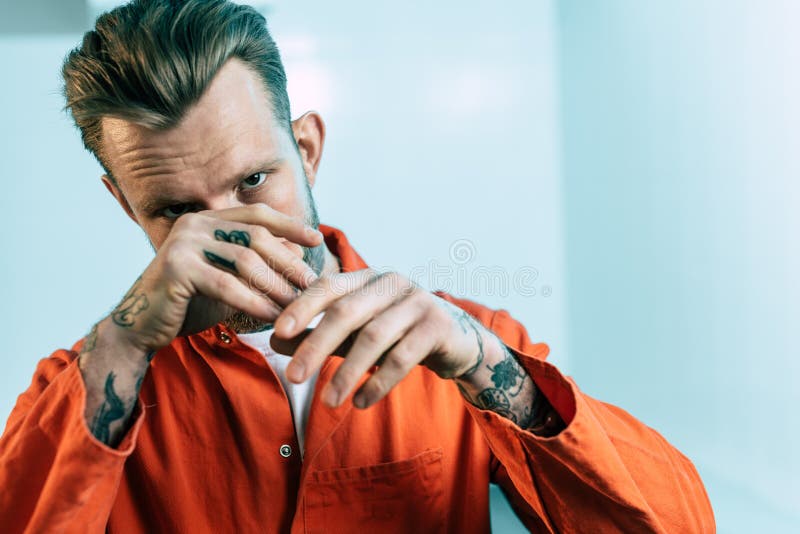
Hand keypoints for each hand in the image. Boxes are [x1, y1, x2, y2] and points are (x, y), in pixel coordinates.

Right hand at [111, 203, 321, 353]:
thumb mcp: (229, 276)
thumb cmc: (190, 302)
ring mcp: (183, 243)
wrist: (142, 326)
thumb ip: (256, 262)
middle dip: (287, 262)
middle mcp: (195, 223)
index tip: (316, 238)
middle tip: (311, 285)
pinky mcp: (176, 268)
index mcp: (207, 219)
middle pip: (256, 237)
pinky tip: (272, 316)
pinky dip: (254, 302)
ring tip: (297, 306)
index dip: (289, 224)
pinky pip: (227, 285)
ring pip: (245, 261)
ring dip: (275, 286)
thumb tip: (300, 252)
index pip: (256, 213)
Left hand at [270, 270, 495, 408]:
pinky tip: (360, 402)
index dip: (302, 308)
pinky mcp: (438, 326)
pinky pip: (403, 356)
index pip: (328, 287)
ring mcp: (417, 301)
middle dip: (316, 345)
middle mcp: (391, 282)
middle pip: (346, 312)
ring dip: (347, 372)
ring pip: (374, 337)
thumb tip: (273, 341)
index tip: (277, 334)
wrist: (459, 341)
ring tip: (328, 402)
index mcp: (367, 278)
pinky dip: (378, 382)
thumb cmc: (399, 333)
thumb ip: (319, 335)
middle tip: (293, 377)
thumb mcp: (356, 334)